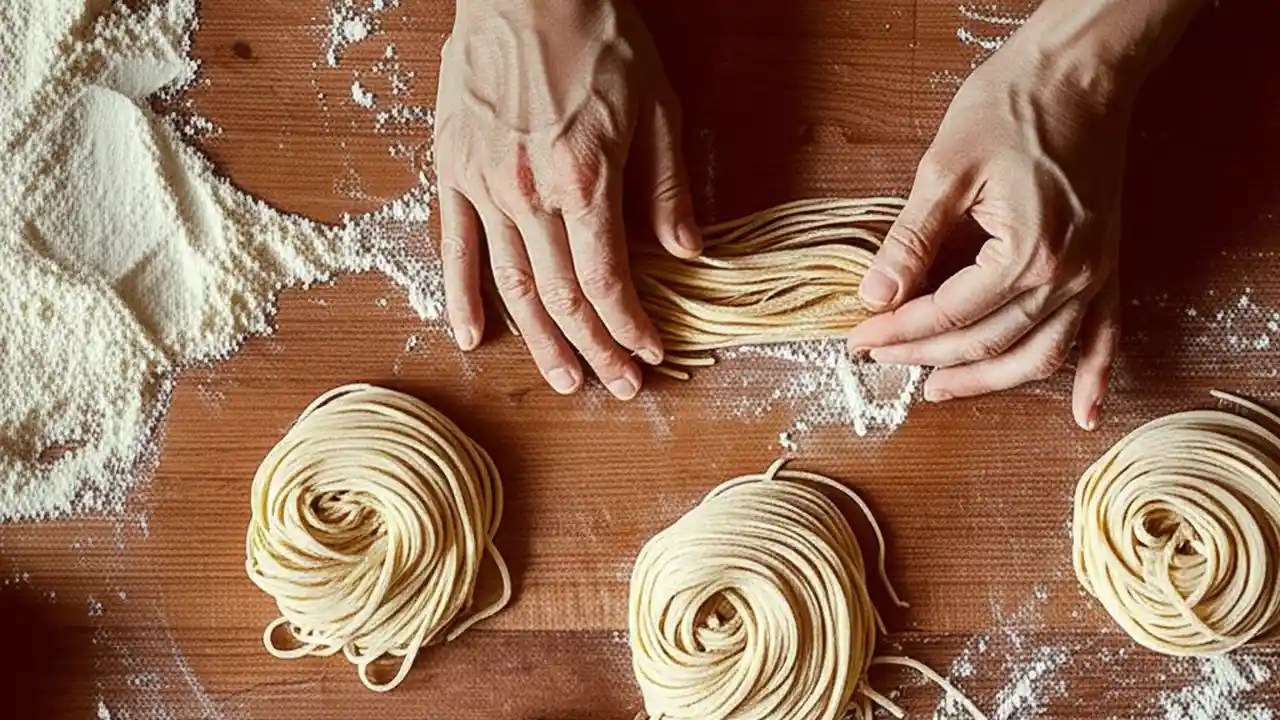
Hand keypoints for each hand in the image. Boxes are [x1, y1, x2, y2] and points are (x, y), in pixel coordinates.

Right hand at [434, 0, 700, 399]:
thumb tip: (686, 253)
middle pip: (562, 296)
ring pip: (513, 284)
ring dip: (539, 340)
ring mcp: (485, 185)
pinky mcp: (453, 170)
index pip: (608, 281)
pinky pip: (454, 245)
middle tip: (618, 386)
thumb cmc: (596, 34)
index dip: (631, 327)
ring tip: (562, 380)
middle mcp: (530, 194)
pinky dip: (462, 295)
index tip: (652, 353)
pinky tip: (473, 337)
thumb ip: (667, 186)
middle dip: (595, 349)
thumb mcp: (657, 104)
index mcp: (585, 180)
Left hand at [846, 51, 1125, 429]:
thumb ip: (910, 241)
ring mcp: (1094, 275)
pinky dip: (1094, 378)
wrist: (1080, 72)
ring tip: (939, 389)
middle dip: (924, 356)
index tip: (857, 339)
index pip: (946, 315)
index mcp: (1026, 252)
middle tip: (880, 358)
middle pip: (986, 343)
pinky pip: (1106, 337)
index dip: (896, 332)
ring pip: (1038, 354)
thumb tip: (875, 296)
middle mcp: (1068, 276)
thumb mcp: (944, 169)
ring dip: (988, 381)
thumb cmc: (1012, 106)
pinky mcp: (1108, 266)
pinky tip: (1082, 414)